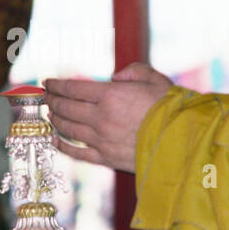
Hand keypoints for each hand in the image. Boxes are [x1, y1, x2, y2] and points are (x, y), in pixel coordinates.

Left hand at [44, 62, 172, 172]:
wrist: (182, 143)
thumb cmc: (172, 109)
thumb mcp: (156, 79)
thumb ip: (134, 71)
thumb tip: (115, 77)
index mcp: (111, 95)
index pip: (74, 88)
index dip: (57, 85)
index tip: (48, 82)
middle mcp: (101, 117)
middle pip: (66, 107)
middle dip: (52, 101)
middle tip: (45, 97)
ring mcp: (102, 139)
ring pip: (69, 129)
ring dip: (55, 120)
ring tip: (49, 115)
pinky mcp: (106, 158)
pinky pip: (78, 152)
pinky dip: (63, 146)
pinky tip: (55, 141)